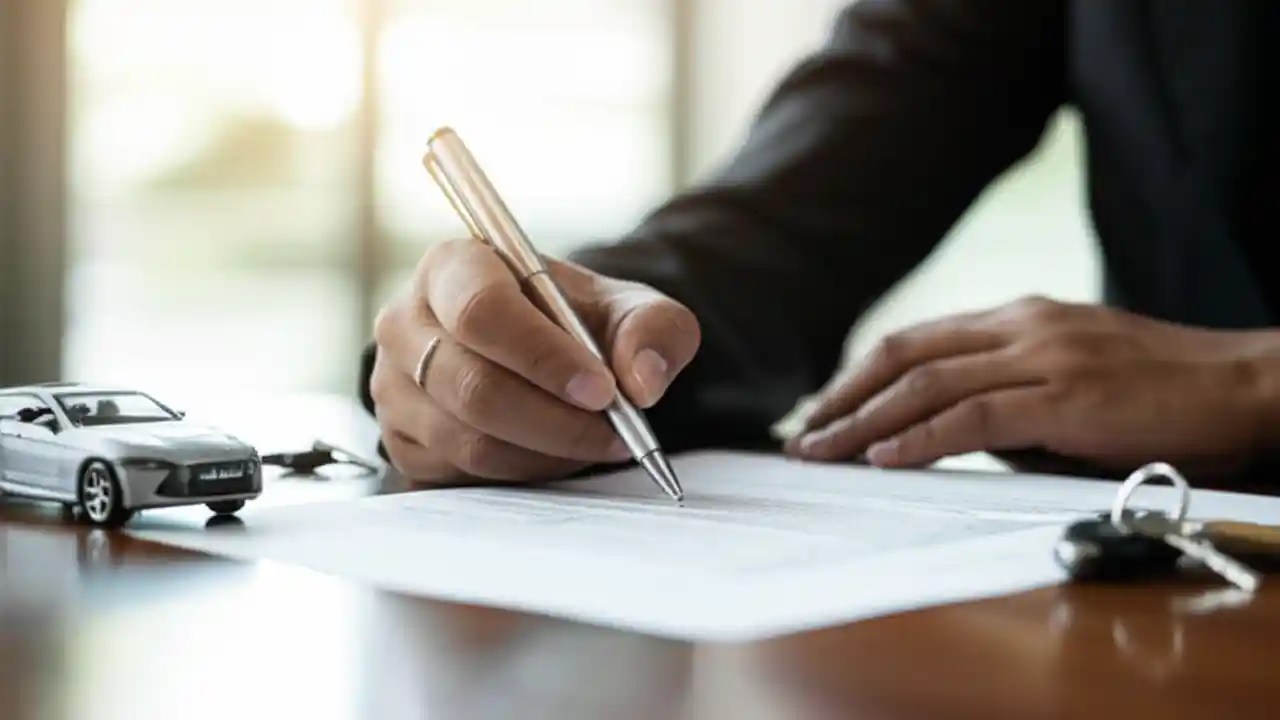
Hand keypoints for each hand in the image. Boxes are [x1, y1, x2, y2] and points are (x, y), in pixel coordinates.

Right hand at [370, 240, 699, 483]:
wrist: (542, 353)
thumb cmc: (577, 321)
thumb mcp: (628, 308)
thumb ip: (652, 329)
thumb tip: (643, 380)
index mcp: (452, 267)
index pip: (482, 312)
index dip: (543, 357)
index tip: (602, 389)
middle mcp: (406, 323)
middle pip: (473, 387)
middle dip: (556, 420)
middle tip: (615, 433)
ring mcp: (393, 386)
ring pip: (470, 441)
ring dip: (547, 452)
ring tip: (597, 441)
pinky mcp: (401, 440)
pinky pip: (463, 474)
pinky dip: (524, 473)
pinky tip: (557, 453)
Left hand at [786, 296, 1279, 476]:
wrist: (1245, 385)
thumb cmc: (1164, 390)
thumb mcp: (1074, 377)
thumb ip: (1012, 395)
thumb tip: (951, 432)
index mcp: (1022, 318)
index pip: (918, 340)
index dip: (861, 374)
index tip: (824, 407)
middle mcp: (1023, 327)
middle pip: (904, 353)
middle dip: (843, 395)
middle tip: (802, 433)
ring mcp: (1043, 358)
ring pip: (926, 383)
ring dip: (862, 421)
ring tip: (820, 450)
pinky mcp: (1065, 398)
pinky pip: (971, 416)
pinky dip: (918, 437)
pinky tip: (882, 456)